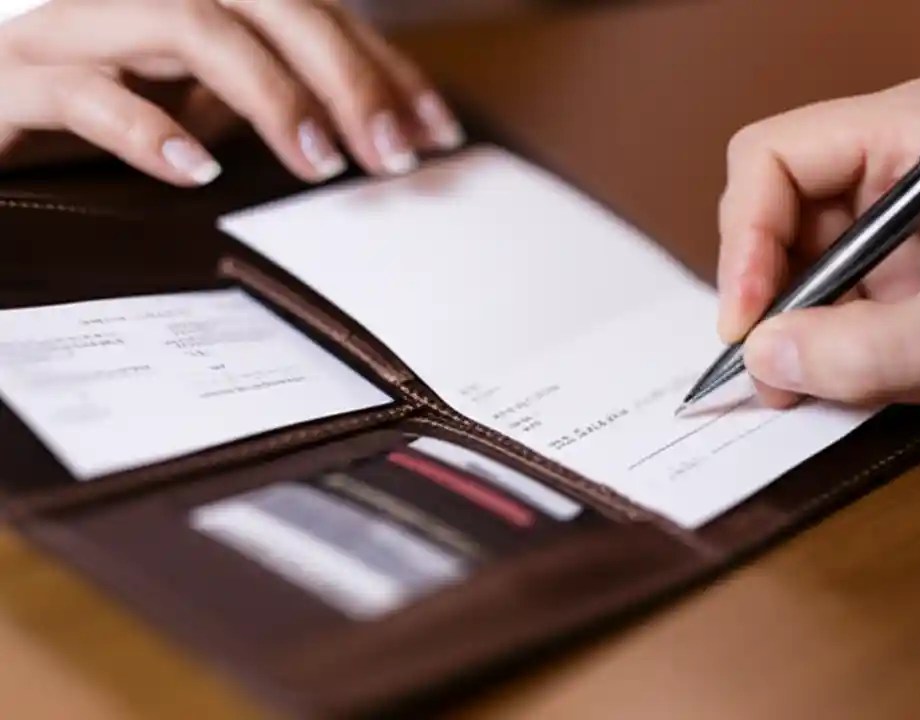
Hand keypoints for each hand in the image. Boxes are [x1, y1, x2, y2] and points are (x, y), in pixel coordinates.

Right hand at [0, 0, 463, 185]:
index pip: (313, 16)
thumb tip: (372, 139)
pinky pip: (82, 89)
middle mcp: (142, 2)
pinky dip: (146, 127)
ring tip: (319, 161)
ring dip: (269, 95)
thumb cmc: (85, 127)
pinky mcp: (17, 81)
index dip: (384, 68)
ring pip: (189, 26)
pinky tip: (194, 170)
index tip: (437, 133)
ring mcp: (78, 34)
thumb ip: (269, 112)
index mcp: (196, 8)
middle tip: (394, 154)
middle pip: (268, 3)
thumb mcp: (200, 114)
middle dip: (346, 76)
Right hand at [718, 77, 919, 436]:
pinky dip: (852, 364)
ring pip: (808, 282)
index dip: (747, 237)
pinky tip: (907, 386)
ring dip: (817, 342)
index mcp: (919, 136)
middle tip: (774, 369)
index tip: (748, 317)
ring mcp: (913, 237)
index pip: (778, 159)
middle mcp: (906, 177)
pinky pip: (846, 323)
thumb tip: (768, 358)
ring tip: (869, 382)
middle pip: (780, 222)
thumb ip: (868, 348)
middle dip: (775, 299)